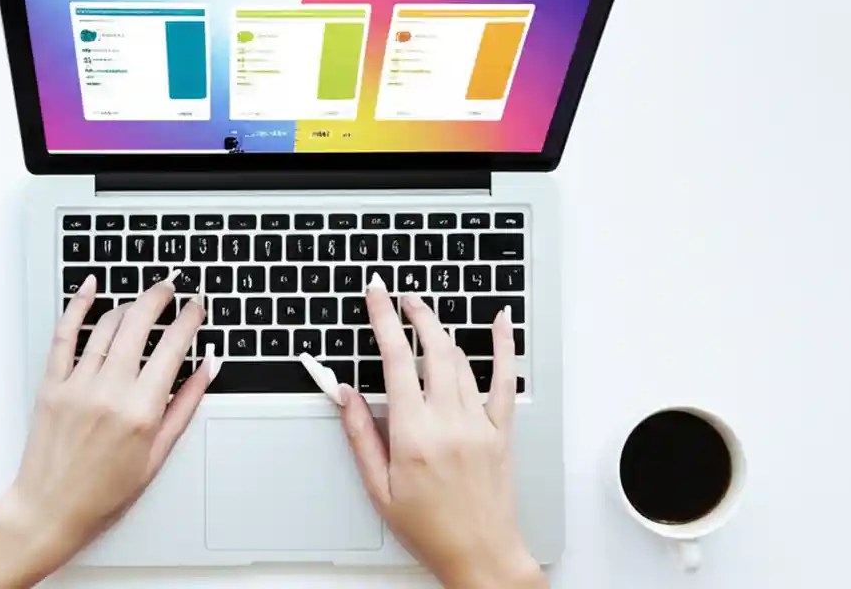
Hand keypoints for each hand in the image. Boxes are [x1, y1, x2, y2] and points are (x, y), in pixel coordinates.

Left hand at [0, 272, 218, 586]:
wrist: (50, 509)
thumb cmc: (104, 492)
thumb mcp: (158, 454)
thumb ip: (185, 405)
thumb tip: (207, 368)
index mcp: (142, 410)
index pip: (173, 346)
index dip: (189, 318)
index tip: (196, 307)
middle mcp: (110, 391)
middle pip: (139, 322)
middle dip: (160, 296)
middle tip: (171, 288)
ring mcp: (78, 384)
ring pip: (107, 324)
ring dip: (129, 303)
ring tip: (142, 298)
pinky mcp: (52, 385)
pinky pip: (64, 335)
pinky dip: (77, 307)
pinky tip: (89, 289)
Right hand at [335, 275, 544, 588]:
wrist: (480, 555)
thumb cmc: (429, 529)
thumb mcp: (378, 488)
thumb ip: (360, 436)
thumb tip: (344, 395)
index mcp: (413, 435)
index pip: (394, 361)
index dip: (382, 320)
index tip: (376, 294)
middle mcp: (448, 422)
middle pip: (431, 349)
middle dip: (414, 314)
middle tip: (401, 297)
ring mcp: (478, 423)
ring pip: (460, 360)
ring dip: (441, 332)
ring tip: (425, 318)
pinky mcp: (500, 430)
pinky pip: (505, 379)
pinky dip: (504, 346)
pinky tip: (501, 322)